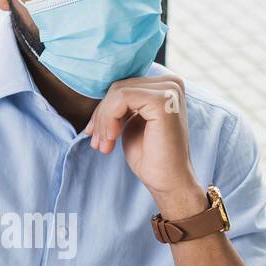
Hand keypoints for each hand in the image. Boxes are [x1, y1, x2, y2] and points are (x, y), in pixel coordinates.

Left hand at [83, 75, 206, 217]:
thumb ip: (122, 106)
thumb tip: (99, 97)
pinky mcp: (162, 101)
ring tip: (103, 145)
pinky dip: (109, 119)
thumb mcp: (132, 124)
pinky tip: (111, 139)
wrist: (169, 182)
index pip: (124, 87)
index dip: (104, 109)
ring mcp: (169, 91)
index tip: (93, 133)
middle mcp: (171, 84)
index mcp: (166, 87)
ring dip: (103, 120)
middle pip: (119, 87)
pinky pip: (121, 98)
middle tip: (97, 142)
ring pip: (117, 92)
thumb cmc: (152, 157)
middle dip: (101, 116)